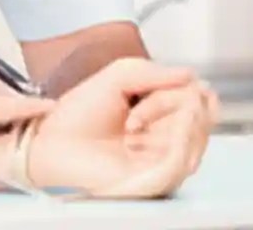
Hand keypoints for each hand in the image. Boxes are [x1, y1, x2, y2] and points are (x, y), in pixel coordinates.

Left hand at [29, 58, 215, 196]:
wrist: (49, 144)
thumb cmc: (76, 117)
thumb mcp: (117, 77)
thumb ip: (153, 71)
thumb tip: (192, 74)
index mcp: (165, 122)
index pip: (200, 99)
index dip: (182, 86)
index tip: (145, 91)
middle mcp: (171, 144)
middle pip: (202, 111)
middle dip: (169, 98)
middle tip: (134, 111)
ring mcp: (168, 165)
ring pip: (195, 129)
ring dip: (161, 112)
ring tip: (130, 124)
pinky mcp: (157, 181)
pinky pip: (182, 155)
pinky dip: (166, 132)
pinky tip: (139, 128)